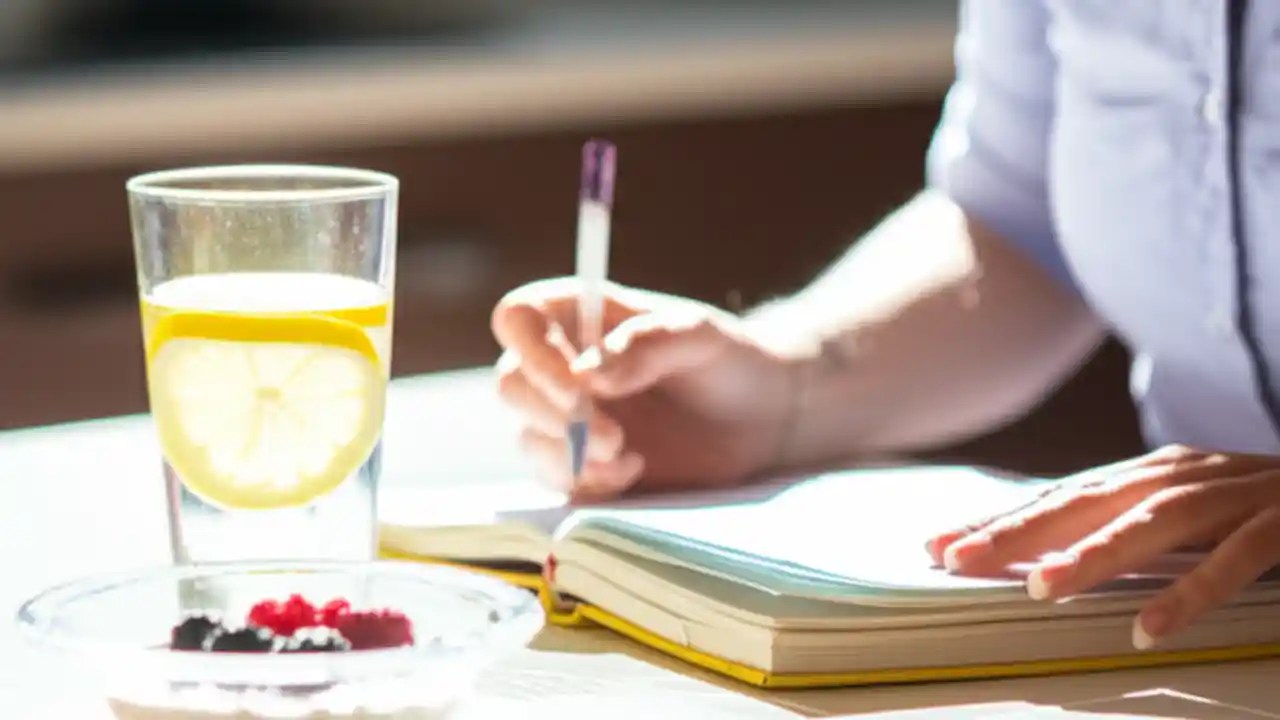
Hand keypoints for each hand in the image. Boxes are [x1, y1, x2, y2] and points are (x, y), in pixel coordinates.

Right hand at [490, 277, 794, 501]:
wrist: (761, 417)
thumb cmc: (728, 360)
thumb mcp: (699, 336)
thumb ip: (646, 343)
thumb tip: (589, 374)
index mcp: (579, 314)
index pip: (517, 319)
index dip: (532, 351)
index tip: (576, 384)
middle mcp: (561, 364)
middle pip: (510, 384)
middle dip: (554, 414)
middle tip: (611, 434)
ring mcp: (567, 418)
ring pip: (527, 437)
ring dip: (569, 452)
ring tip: (625, 452)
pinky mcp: (582, 465)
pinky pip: (556, 479)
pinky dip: (587, 480)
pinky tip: (632, 470)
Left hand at [925, 445, 1279, 648]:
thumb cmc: (1265, 505)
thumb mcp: (1189, 511)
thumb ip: (1129, 526)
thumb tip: (1049, 555)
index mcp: (1154, 474)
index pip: (1060, 497)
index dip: (998, 519)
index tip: (935, 544)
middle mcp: (1184, 475)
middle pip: (1087, 500)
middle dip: (1016, 529)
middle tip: (953, 557)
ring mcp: (1238, 495)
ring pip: (1154, 523)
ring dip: (1094, 555)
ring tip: (1039, 589)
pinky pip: (1239, 558)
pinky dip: (1192, 594)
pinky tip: (1150, 630)